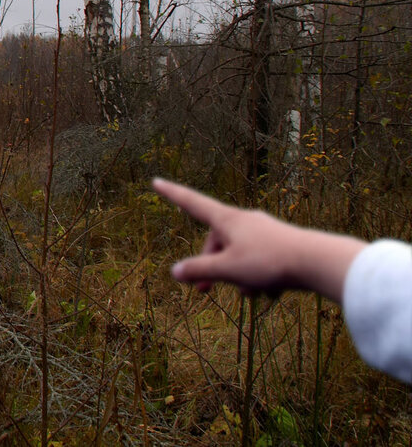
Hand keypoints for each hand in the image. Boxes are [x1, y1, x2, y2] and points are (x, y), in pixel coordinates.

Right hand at [152, 178, 363, 301]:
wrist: (318, 262)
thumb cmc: (269, 262)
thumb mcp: (228, 270)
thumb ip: (199, 271)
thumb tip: (175, 272)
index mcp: (226, 220)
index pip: (192, 203)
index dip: (172, 194)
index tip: (156, 181)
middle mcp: (244, 220)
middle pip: (216, 241)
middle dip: (212, 267)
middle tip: (206, 292)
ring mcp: (264, 231)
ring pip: (238, 253)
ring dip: (238, 275)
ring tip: (251, 294)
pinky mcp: (281, 243)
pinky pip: (259, 259)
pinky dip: (258, 276)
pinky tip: (271, 293)